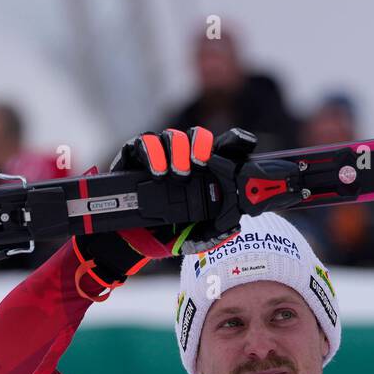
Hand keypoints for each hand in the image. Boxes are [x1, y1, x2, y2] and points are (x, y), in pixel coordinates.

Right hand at [73, 126, 256, 298]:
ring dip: (177, 152)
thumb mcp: (192, 238)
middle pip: (196, 136)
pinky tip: (158, 172)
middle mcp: (183, 159)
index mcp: (202, 173)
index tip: (243, 142)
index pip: (221, 148)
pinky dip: (153, 154)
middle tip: (199, 166)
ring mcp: (160, 154)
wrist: (130, 238)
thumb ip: (213, 235)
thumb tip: (233, 229)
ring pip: (172, 136)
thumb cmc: (164, 232)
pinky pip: (145, 142)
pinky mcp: (135, 154)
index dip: (235, 140)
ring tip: (177, 174)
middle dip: (200, 146)